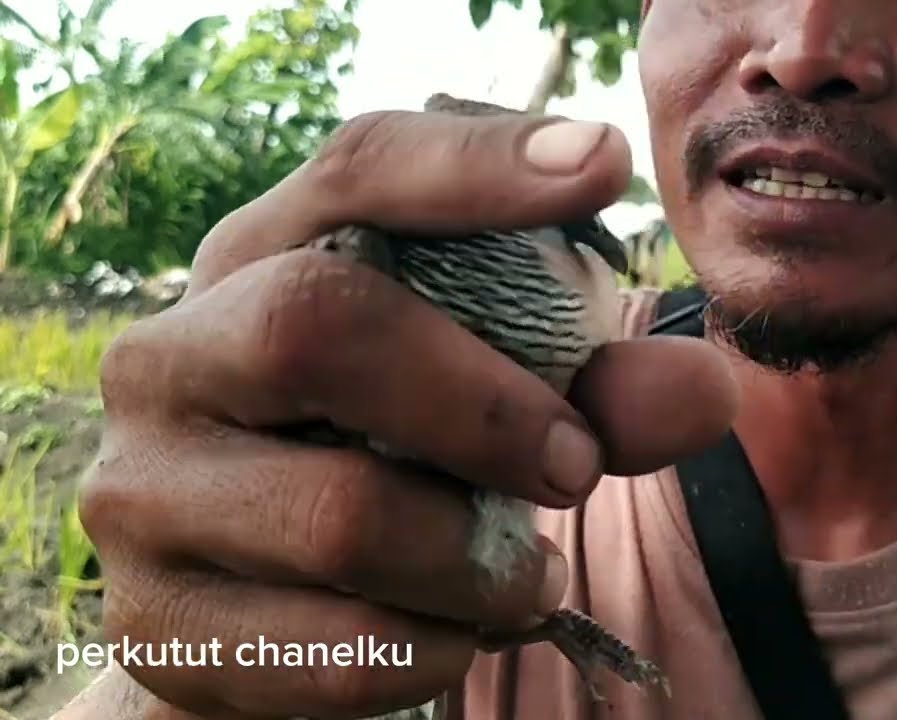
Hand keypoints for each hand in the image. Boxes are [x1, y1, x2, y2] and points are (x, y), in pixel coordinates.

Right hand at [78, 109, 737, 717]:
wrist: (249, 611)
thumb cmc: (383, 465)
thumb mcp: (482, 402)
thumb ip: (593, 391)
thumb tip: (707, 390)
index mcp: (260, 262)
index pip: (359, 169)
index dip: (480, 164)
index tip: (606, 166)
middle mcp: (173, 356)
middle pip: (318, 325)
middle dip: (485, 405)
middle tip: (576, 467)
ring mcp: (144, 491)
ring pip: (342, 514)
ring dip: (478, 560)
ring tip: (525, 576)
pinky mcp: (157, 625)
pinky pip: (333, 650)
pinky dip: (435, 649)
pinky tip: (456, 634)